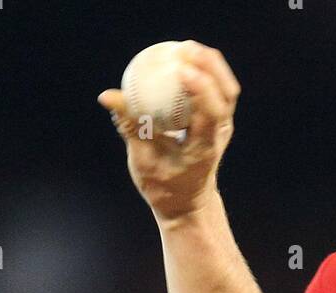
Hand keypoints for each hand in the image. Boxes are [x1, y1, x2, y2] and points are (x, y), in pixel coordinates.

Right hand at [98, 40, 239, 224]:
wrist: (187, 203)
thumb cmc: (163, 186)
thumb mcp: (142, 161)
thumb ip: (129, 126)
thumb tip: (108, 96)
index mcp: (205, 148)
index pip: (211, 114)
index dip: (201, 88)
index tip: (181, 69)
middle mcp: (219, 135)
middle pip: (227, 94)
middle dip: (210, 66)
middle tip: (183, 48)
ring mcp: (222, 127)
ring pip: (227, 88)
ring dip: (210, 64)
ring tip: (184, 47)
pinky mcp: (219, 121)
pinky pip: (217, 89)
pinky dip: (205, 71)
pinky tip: (185, 58)